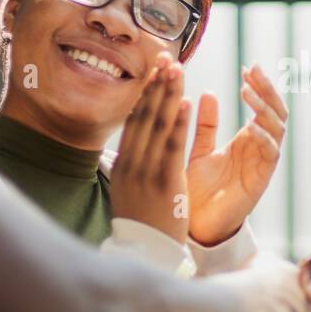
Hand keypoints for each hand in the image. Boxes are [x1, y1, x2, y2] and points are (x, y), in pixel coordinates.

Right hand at [107, 53, 189, 243]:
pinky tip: (187, 101)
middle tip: (165, 57)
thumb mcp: (128, 193)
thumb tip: (125, 150)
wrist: (144, 254)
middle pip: (144, 116)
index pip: (134, 121)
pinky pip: (173, 145)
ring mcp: (147, 171)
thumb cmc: (140, 225)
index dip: (143, 94)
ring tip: (176, 69)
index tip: (153, 71)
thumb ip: (129, 168)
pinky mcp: (166, 181)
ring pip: (158, 125)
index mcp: (123, 165)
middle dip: (156, 85)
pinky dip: (179, 121)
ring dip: (168, 94)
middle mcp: (132, 163)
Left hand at [186, 64, 286, 246]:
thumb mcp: (200, 150)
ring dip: (264, 108)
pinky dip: (265, 138)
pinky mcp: (261, 180)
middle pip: (276, 111)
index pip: (262, 106)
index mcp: (246, 140)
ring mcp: (262, 163)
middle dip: (267, 90)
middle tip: (254, 70)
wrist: (195, 226)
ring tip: (247, 92)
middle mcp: (259, 149)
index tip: (248, 67)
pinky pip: (271, 154)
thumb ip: (207, 125)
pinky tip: (252, 126)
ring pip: (277, 128)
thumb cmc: (198, 191)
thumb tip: (210, 93)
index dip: (259, 86)